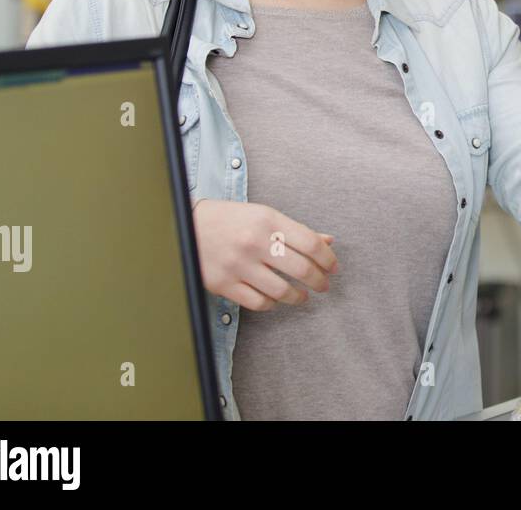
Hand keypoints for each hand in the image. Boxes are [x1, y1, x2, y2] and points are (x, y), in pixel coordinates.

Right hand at [192, 199, 338, 310]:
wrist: (187, 225)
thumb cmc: (231, 219)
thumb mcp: (264, 216)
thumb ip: (296, 230)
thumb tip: (328, 242)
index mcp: (268, 220)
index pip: (310, 243)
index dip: (328, 259)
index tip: (333, 267)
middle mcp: (254, 242)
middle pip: (301, 269)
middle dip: (319, 280)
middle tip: (324, 285)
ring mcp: (238, 265)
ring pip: (282, 291)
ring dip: (298, 297)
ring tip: (303, 296)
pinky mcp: (223, 284)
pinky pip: (258, 302)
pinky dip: (272, 304)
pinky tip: (276, 299)